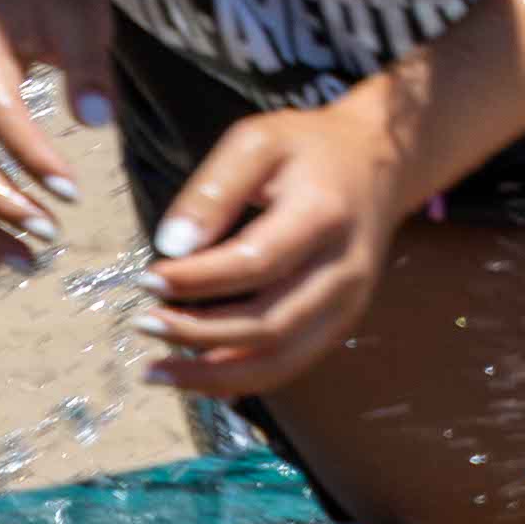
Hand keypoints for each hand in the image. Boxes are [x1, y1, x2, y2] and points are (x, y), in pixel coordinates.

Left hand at [139, 90, 419, 402]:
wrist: (380, 162)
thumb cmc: (310, 148)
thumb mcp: (260, 141)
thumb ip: (215, 189)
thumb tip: (170, 246)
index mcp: (324, 215)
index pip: (255, 263)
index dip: (197, 280)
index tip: (147, 278)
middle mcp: (344, 269)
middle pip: (267, 325)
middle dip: (198, 333)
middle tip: (144, 322)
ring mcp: (349, 303)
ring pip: (280, 362)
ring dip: (214, 375)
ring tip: (157, 370)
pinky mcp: (343, 323)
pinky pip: (290, 367)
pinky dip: (240, 381)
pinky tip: (197, 379)